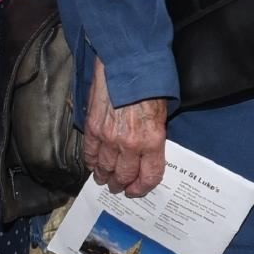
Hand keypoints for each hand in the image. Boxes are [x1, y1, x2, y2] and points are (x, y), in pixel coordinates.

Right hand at [83, 58, 168, 198]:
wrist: (127, 63)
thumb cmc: (150, 85)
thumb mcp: (163, 113)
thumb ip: (155, 136)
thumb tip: (149, 153)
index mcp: (152, 140)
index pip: (149, 175)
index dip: (143, 187)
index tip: (137, 190)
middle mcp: (130, 144)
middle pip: (124, 175)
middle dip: (122, 184)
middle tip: (119, 187)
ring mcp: (109, 137)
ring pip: (104, 168)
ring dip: (105, 176)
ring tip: (105, 179)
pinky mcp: (92, 128)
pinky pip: (89, 153)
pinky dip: (91, 162)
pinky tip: (93, 165)